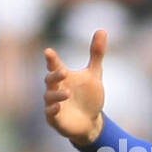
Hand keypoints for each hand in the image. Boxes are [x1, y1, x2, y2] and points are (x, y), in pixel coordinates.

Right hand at [43, 29, 106, 145]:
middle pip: (50, 79)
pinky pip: (50, 114)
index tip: (49, 52)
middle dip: (55, 75)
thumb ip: (96, 53)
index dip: (52, 59)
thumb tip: (102, 30)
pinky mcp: (55, 118)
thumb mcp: (94, 74)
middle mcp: (55, 88)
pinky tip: (58, 108)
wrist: (91, 121)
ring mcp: (54, 103)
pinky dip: (53, 110)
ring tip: (68, 93)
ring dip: (57, 95)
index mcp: (63, 76)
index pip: (54, 65)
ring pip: (50, 97)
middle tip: (63, 72)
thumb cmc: (89, 95)